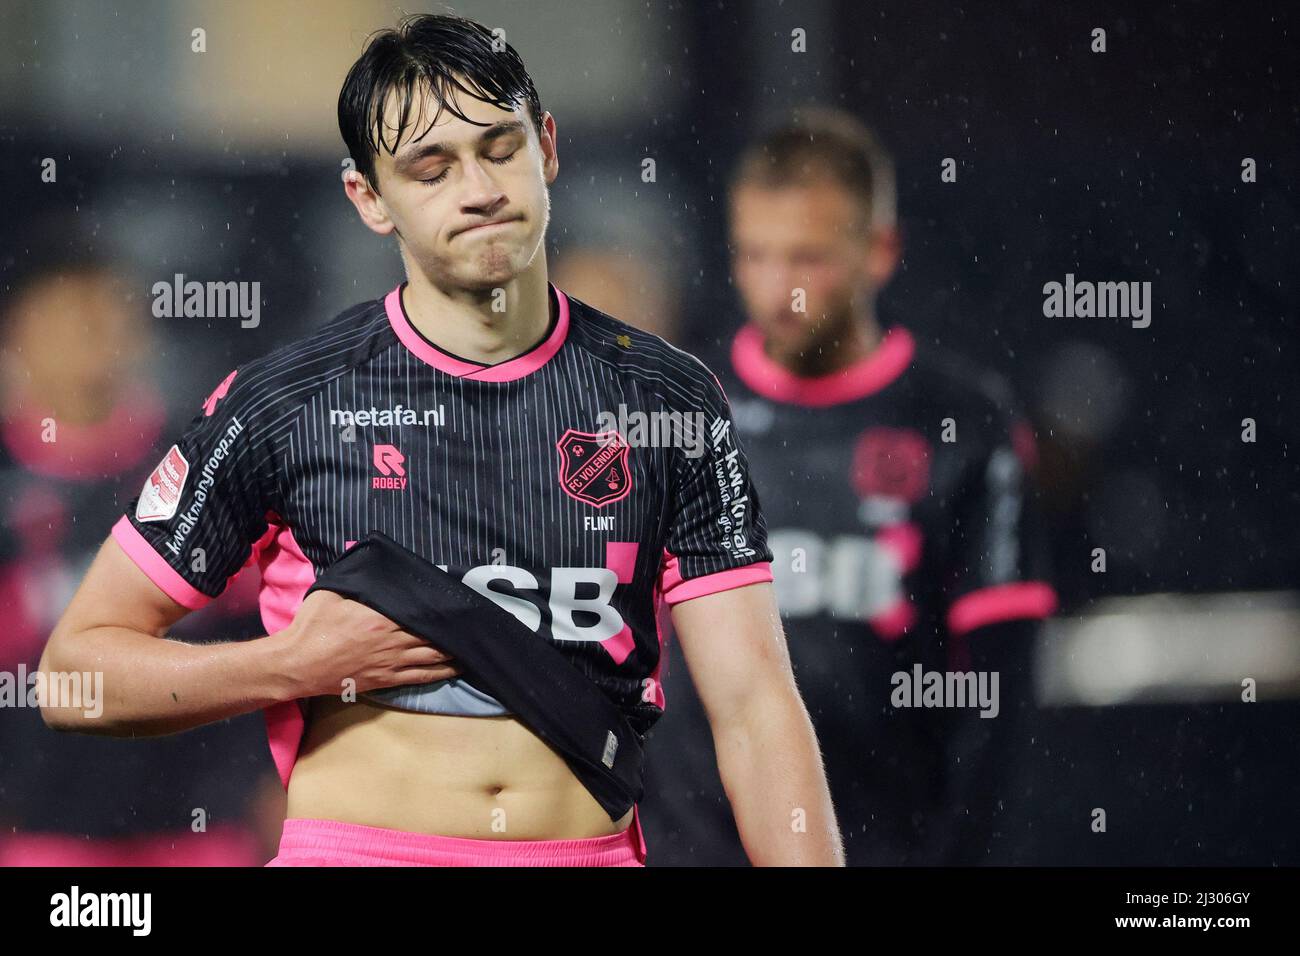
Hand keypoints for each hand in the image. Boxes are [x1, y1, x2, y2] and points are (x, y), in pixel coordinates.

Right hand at [274, 589, 461, 698]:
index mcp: (382, 618)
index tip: (458, 603)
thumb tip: (371, 568)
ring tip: (472, 644)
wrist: (297, 664)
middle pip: (434, 634)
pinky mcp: (387, 680)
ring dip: (455, 651)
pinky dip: (442, 672)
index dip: (442, 609)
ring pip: (433, 656)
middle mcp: (393, 640)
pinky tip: (456, 668)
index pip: (422, 611)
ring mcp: (391, 662)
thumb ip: (356, 583)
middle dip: (455, 630)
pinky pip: (422, 676)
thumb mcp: (332, 593)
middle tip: (473, 624)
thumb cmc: (312, 627)